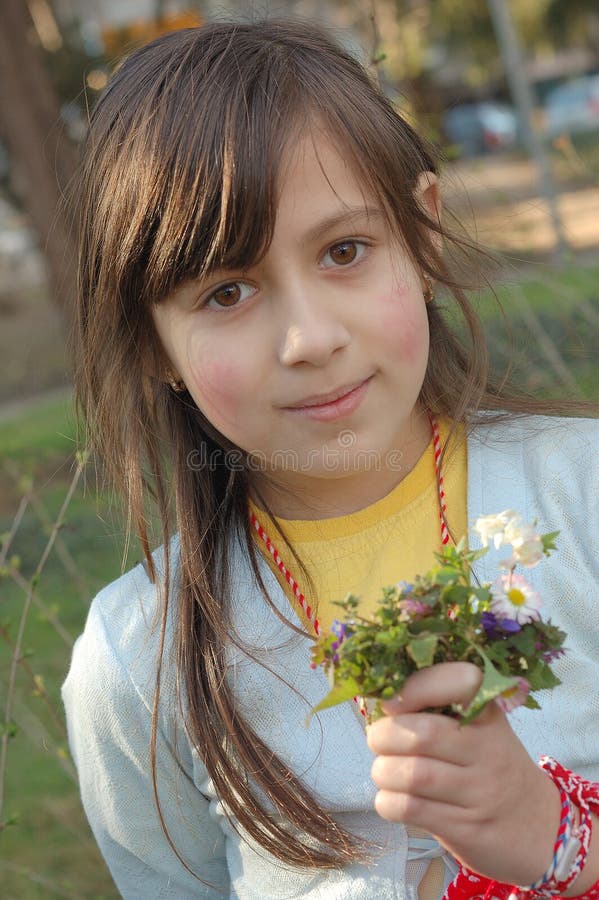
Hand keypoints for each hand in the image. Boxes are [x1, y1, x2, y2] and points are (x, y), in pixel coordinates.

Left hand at [366, 662, 560, 885]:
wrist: (540, 829)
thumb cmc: (491, 767)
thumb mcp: (481, 730)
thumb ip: (438, 711)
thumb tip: (379, 702)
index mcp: (489, 714)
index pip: (460, 682)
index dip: (417, 686)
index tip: (393, 702)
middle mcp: (489, 750)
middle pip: (423, 734)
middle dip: (384, 735)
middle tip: (378, 740)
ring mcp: (481, 791)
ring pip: (414, 775)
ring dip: (383, 771)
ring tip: (384, 771)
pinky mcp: (468, 829)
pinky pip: (412, 810)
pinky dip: (388, 802)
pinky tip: (391, 799)